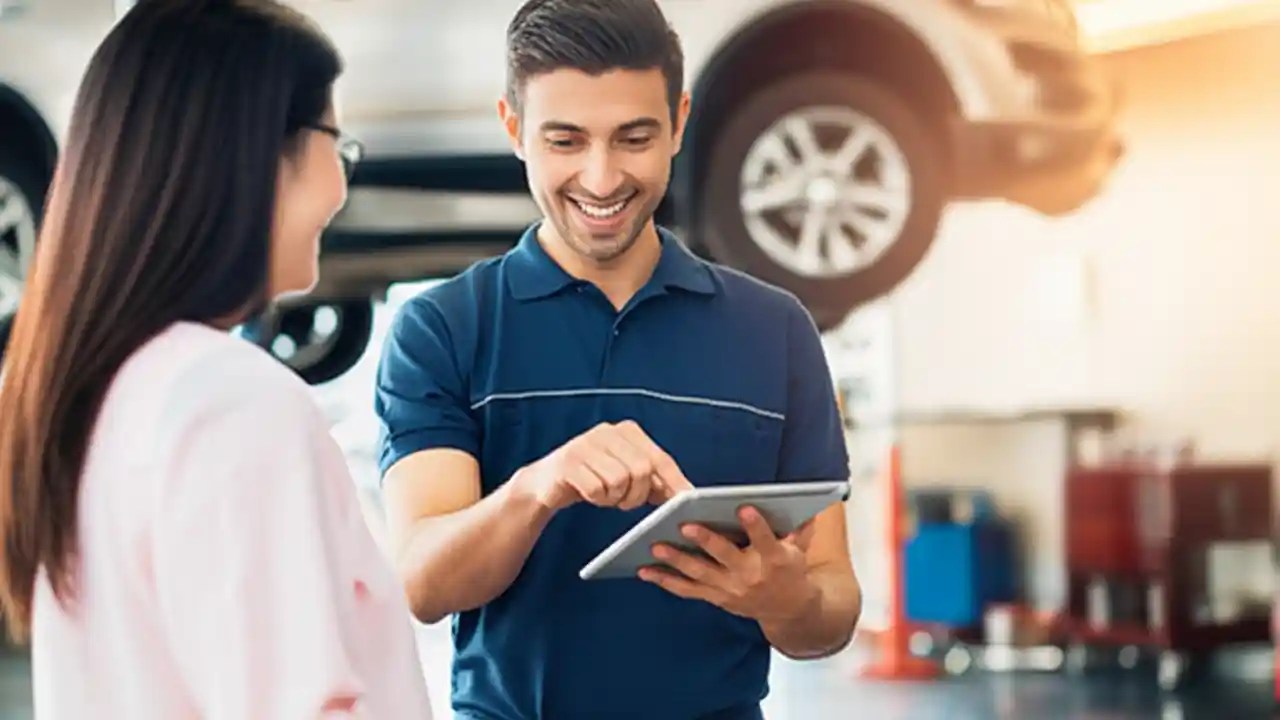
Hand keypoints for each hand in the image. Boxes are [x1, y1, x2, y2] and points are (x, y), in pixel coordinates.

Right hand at [514, 420, 692, 512]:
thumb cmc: (594, 479)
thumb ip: (655, 481)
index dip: (675, 483)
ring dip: (615, 498)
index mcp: (628, 431)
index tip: (686, 502)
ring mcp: (586, 444)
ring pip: (620, 480)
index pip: (661, 458)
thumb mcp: (627, 475)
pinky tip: (589, 493)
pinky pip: (598, 489)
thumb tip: (687, 495)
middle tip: (625, 502)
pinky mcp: (568, 461)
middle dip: (638, 495)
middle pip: (642, 470)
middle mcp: (608, 431)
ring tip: (606, 495)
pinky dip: (597, 499)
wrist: (546, 484)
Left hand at [639, 506, 818, 623]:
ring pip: (699, 573)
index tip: (743, 508)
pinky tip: (645, 570)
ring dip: (676, 560)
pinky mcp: (716, 597)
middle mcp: (749, 575)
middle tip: (685, 525)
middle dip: (705, 541)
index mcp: (774, 559)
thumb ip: (800, 526)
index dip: (755, 525)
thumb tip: (806, 501)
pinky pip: (688, 590)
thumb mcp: (800, 548)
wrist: (788, 610)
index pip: (765, 539)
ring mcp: (730, 589)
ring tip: (655, 547)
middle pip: (724, 556)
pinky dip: (665, 581)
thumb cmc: (791, 568)